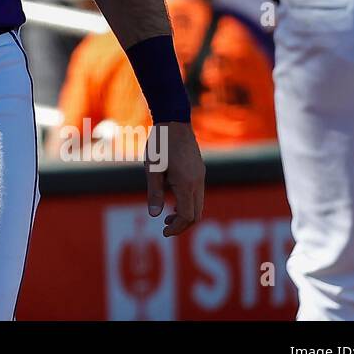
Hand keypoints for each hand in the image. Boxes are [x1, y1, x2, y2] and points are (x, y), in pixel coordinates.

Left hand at [145, 121, 204, 236]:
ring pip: (199, 205)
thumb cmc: (160, 144)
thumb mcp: (152, 169)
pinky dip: (188, 203)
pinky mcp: (200, 171)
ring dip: (185, 214)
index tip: (163, 232)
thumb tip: (154, 216)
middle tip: (166, 228)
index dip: (177, 228)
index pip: (187, 216)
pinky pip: (198, 194)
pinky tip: (173, 201)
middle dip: (182, 225)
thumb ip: (155, 193)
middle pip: (196, 214)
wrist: (174, 120)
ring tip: (167, 217)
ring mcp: (201, 176)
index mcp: (186, 183)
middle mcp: (198, 182)